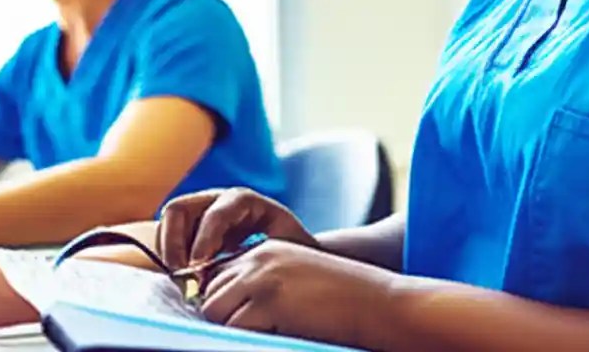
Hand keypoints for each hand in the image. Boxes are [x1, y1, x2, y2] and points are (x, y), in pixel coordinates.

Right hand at [157, 188, 317, 270]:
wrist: (295, 248)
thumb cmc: (294, 248)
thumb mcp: (289, 245)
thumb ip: (269, 253)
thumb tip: (244, 270)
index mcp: (243, 201)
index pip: (215, 213)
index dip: (204, 241)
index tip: (199, 270)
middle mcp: (216, 200)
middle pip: (178, 209)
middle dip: (174, 243)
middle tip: (181, 276)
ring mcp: (200, 211)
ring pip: (168, 223)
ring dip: (168, 251)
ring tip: (180, 279)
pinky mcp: (191, 228)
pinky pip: (167, 237)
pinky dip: (169, 257)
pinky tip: (183, 278)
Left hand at [200, 239, 388, 348]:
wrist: (377, 302)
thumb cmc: (340, 299)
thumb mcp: (295, 277)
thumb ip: (262, 282)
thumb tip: (222, 308)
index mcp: (264, 250)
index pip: (218, 275)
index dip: (224, 301)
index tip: (240, 318)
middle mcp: (258, 259)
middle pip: (211, 293)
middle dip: (224, 317)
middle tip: (255, 329)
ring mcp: (261, 278)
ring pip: (215, 311)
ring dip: (232, 328)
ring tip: (265, 331)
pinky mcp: (269, 301)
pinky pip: (234, 328)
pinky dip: (247, 338)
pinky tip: (276, 334)